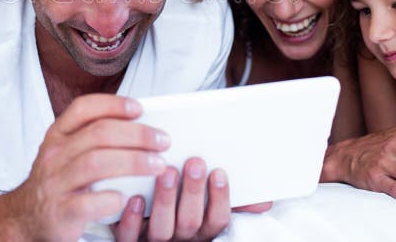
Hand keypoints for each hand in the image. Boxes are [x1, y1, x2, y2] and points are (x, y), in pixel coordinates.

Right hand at [11, 94, 169, 240]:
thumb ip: (94, 137)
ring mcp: (55, 183)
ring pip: (97, 163)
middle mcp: (54, 154)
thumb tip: (141, 125)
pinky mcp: (60, 212)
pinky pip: (89, 202)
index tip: (139, 108)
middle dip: (137, 135)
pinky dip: (111, 198)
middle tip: (163, 141)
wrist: (25, 218)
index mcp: (57, 134)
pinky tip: (126, 197)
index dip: (113, 105)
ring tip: (158, 165)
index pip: (84, 108)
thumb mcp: (67, 151)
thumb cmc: (58, 180)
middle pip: (99, 134)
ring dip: (133, 162)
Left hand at [114, 159, 234, 241]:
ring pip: (163, 228)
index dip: (221, 198)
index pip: (218, 219)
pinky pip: (130, 236)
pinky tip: (136, 198)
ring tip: (167, 172)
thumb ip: (235, 202)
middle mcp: (180, 238)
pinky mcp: (128, 240)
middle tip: (195, 162)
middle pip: (191, 221)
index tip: (219, 171)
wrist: (140, 229)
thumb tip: (266, 201)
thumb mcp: (208, 208)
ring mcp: (154, 240)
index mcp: (202, 229)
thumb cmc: (180, 208)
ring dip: (166, 200)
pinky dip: (133, 219)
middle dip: (194, 192)